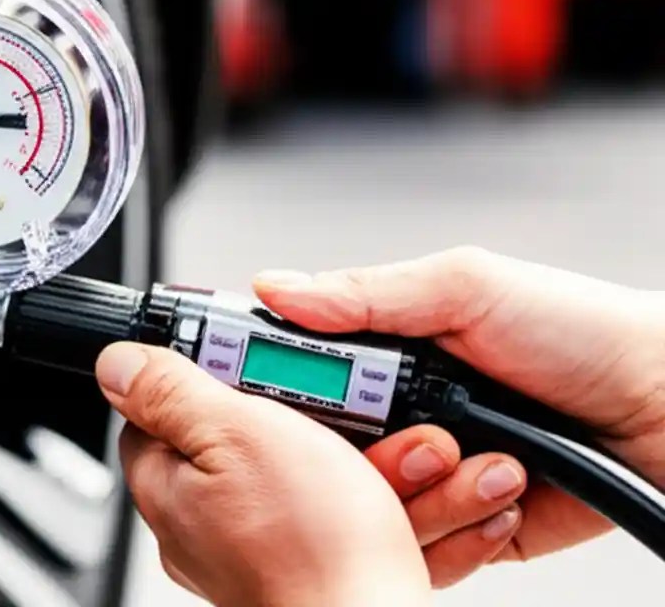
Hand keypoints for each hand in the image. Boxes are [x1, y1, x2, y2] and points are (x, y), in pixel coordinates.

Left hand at [97, 343, 433, 605]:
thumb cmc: (310, 547)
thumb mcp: (236, 431)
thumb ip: (172, 392)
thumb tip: (116, 365)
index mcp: (167, 486)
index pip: (160, 407)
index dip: (206, 372)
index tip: (255, 360)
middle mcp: (202, 524)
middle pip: (241, 435)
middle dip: (304, 414)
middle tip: (344, 414)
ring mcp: (255, 549)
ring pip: (304, 472)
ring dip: (354, 454)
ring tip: (387, 457)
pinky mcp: (306, 566)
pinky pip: (339, 512)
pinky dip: (376, 497)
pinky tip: (398, 493)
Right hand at [252, 246, 664, 567]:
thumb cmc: (585, 334)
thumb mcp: (467, 287)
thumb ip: (367, 293)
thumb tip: (278, 288)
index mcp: (390, 352)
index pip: (301, 370)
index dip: (271, 384)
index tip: (251, 392)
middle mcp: (402, 413)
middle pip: (323, 451)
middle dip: (354, 449)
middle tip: (407, 430)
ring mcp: (431, 473)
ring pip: (368, 507)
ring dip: (420, 487)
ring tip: (478, 456)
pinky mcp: (464, 526)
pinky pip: (422, 548)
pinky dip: (453, 527)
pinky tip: (498, 488)